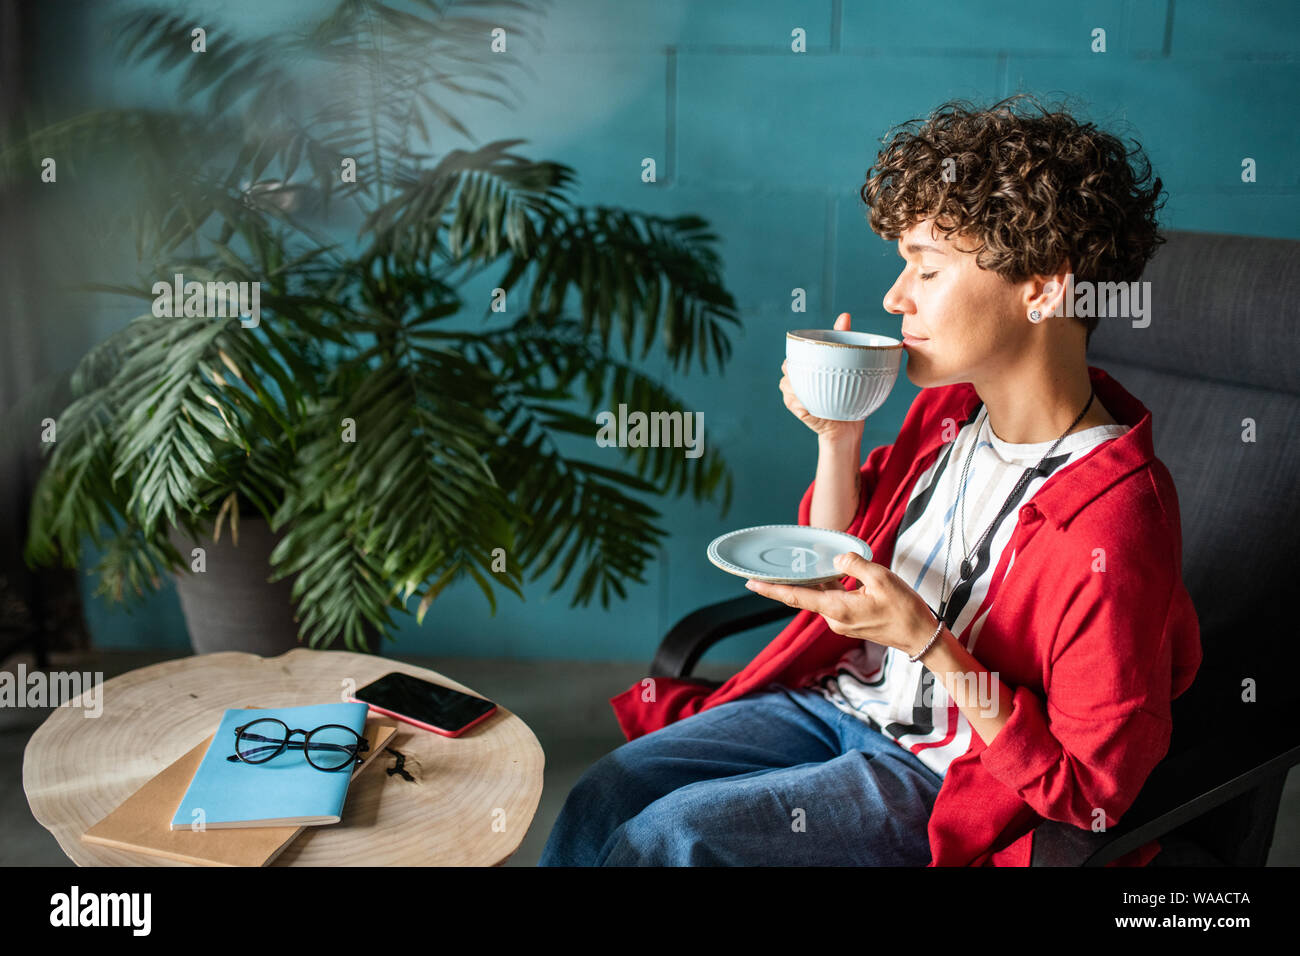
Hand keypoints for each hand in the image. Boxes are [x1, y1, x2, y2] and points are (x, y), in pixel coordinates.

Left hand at [743, 552, 940, 658]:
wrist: (920, 637)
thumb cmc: (904, 609)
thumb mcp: (881, 579)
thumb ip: (855, 565)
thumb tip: (837, 559)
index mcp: (837, 609)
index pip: (796, 596)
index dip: (771, 589)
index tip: (750, 582)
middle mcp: (834, 619)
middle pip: (805, 596)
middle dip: (787, 582)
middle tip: (764, 568)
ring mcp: (841, 622)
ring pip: (820, 597)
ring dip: (811, 582)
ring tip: (801, 563)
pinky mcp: (849, 622)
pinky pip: (831, 600)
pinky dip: (826, 587)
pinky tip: (828, 573)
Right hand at [781, 312, 864, 443]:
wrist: (848, 424)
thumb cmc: (847, 390)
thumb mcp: (847, 361)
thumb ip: (843, 337)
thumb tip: (845, 315)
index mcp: (804, 366)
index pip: (792, 355)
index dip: (799, 354)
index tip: (815, 356)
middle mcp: (795, 379)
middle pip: (787, 368)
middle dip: (798, 369)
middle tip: (819, 371)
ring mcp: (793, 395)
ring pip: (788, 384)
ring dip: (802, 385)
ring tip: (820, 387)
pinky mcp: (797, 409)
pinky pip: (794, 401)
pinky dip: (804, 401)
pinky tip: (816, 402)